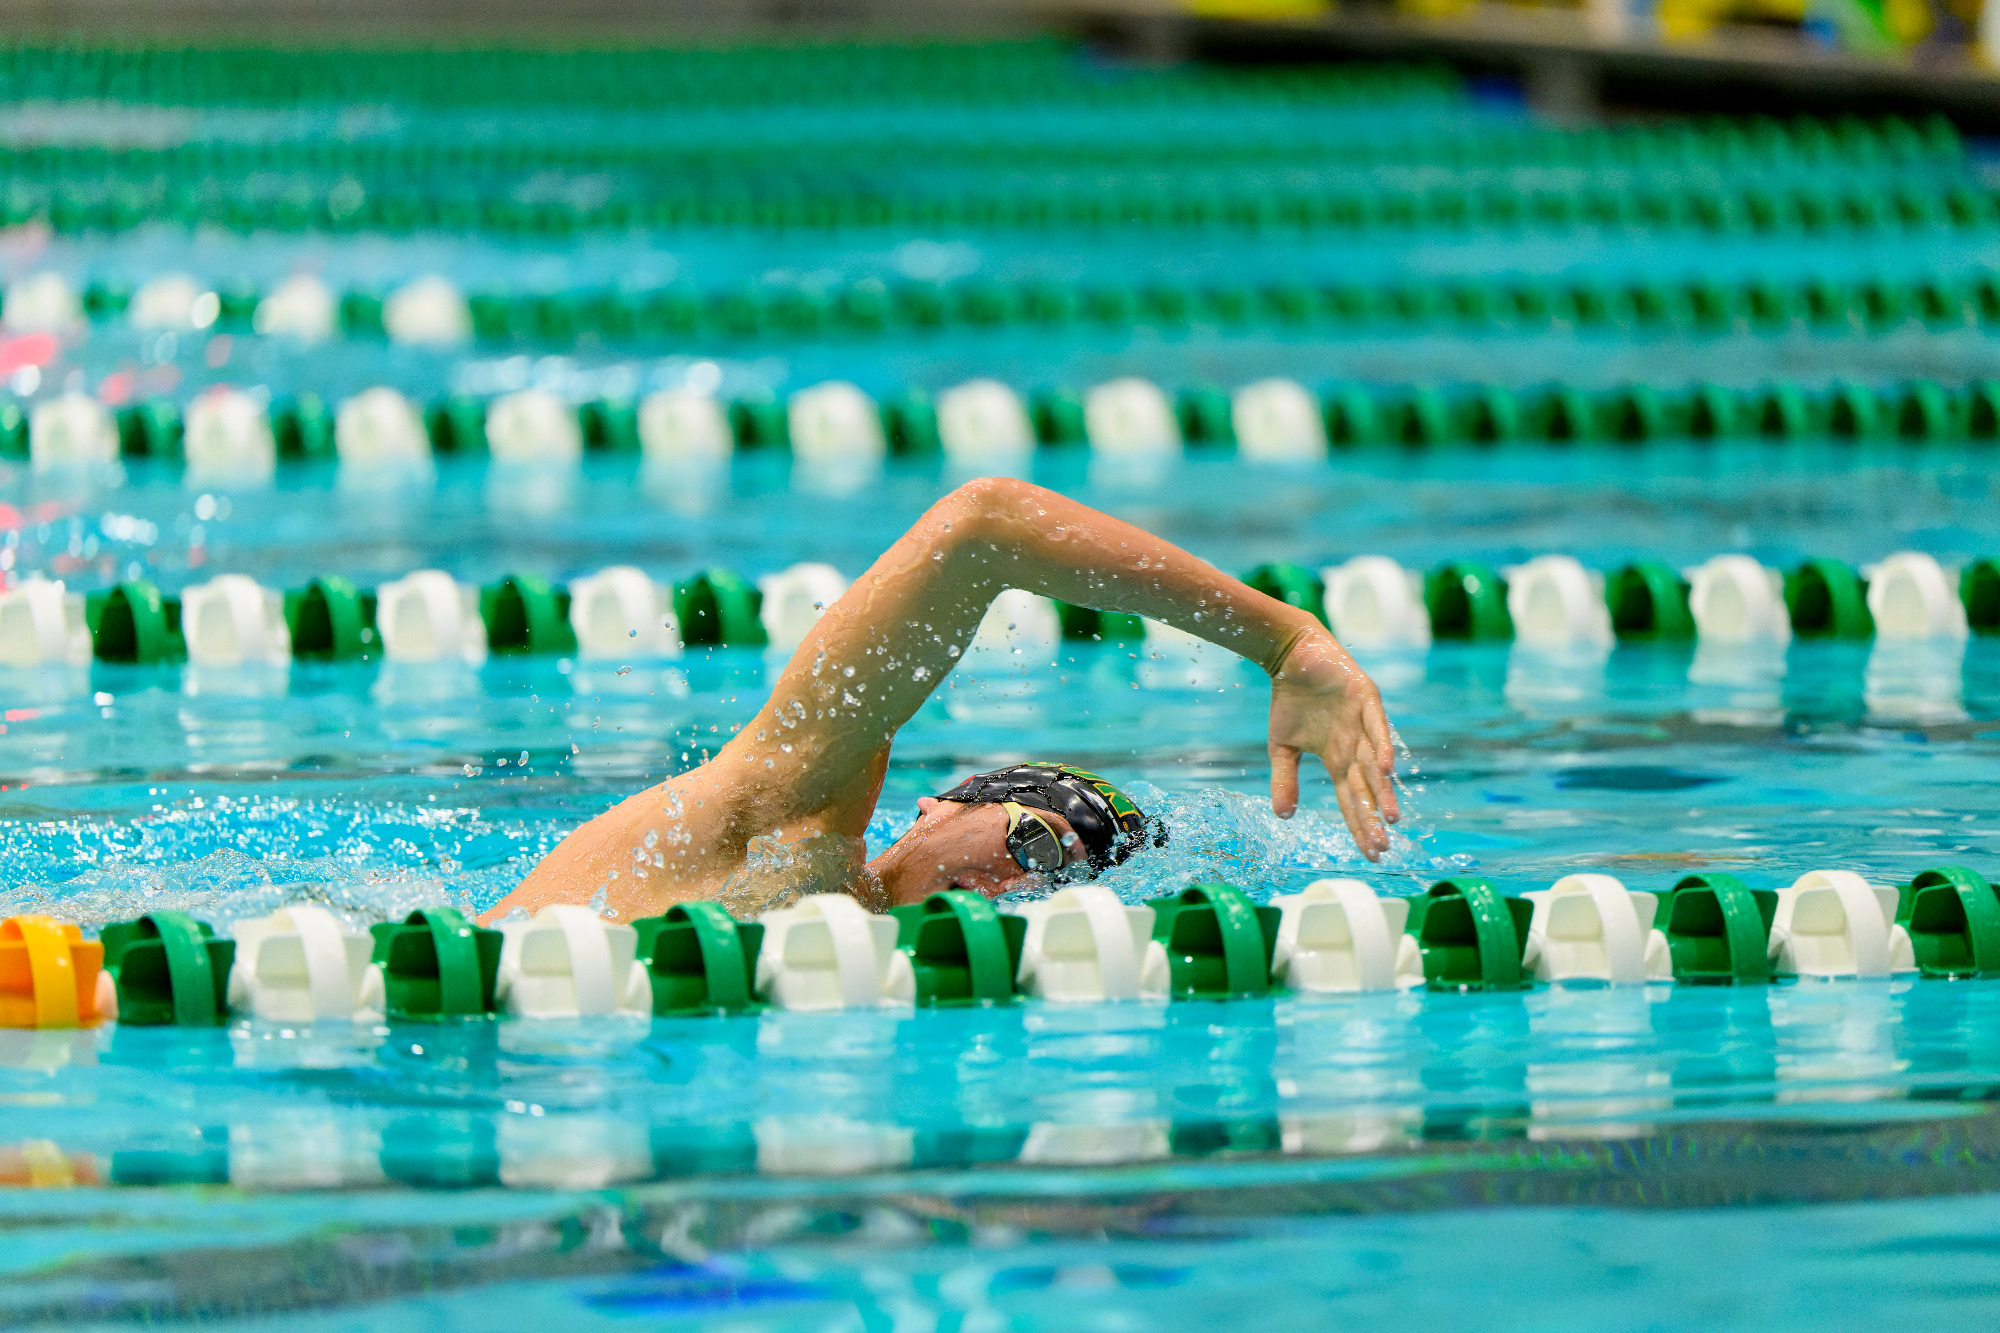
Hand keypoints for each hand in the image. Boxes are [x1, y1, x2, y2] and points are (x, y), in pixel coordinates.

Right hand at [1267, 629, 1399, 858]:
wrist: (1292, 656)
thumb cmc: (1290, 700)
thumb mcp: (1282, 747)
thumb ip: (1285, 780)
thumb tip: (1283, 817)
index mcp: (1338, 759)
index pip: (1352, 799)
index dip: (1360, 825)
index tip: (1371, 853)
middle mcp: (1356, 746)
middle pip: (1367, 788)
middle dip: (1374, 818)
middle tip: (1383, 847)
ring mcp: (1363, 723)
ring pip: (1376, 764)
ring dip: (1384, 789)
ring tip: (1391, 817)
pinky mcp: (1366, 699)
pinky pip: (1376, 726)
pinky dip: (1382, 745)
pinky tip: (1386, 767)